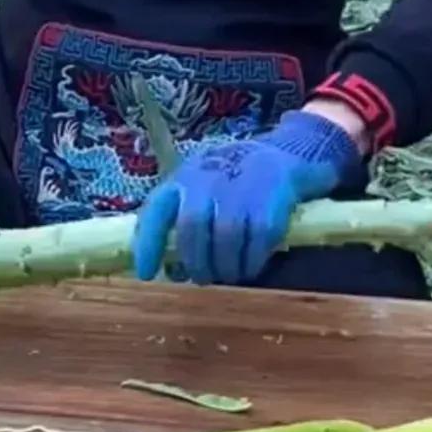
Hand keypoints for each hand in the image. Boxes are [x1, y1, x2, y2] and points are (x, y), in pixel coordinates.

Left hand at [132, 109, 366, 286]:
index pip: (156, 212)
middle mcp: (207, 179)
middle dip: (195, 261)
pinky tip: (250, 267)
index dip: (148, 245)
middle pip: (191, 229)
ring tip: (228, 275)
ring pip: (224, 238)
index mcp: (184, 177)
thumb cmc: (234, 178)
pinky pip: (256, 240)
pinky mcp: (269, 200)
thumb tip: (169, 268)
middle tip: (203, 278)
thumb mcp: (201, 186)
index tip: (145, 274)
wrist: (286, 152)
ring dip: (225, 266)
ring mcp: (239, 188)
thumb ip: (182, 218)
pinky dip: (251, 261)